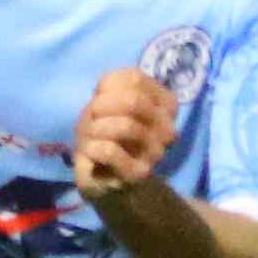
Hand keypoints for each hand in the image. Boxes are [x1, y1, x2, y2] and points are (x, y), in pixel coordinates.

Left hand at [71, 66, 180, 200]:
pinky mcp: (140, 174)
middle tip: (92, 117)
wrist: (105, 179)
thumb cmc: (105, 133)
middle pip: (133, 101)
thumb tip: (109, 84)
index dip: (107, 85)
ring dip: (95, 128)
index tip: (100, 98)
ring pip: (125, 126)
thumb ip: (114, 84)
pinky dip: (92, 147)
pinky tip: (90, 152)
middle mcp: (168, 128)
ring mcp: (157, 153)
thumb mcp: (106, 101)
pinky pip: (111, 151)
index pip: (135, 78)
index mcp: (166, 104)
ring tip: (89, 136)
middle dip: (101, 105)